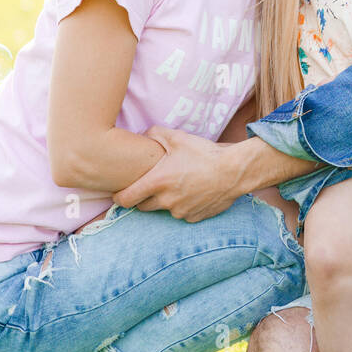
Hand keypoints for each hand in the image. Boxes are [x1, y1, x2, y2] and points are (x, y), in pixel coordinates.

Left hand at [113, 125, 242, 221]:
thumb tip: (142, 135)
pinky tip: (193, 192)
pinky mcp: (194, 218)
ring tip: (178, 185)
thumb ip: (154, 134)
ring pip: (163, 210)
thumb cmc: (204, 153)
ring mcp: (180, 212)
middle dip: (142, 198)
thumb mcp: (178, 138)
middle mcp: (166, 201)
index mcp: (157, 182)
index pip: (125, 199)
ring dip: (165, 201)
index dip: (118, 197)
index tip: (118, 193)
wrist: (234, 171)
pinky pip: (182, 214)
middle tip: (150, 186)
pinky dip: (183, 206)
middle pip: (142, 207)